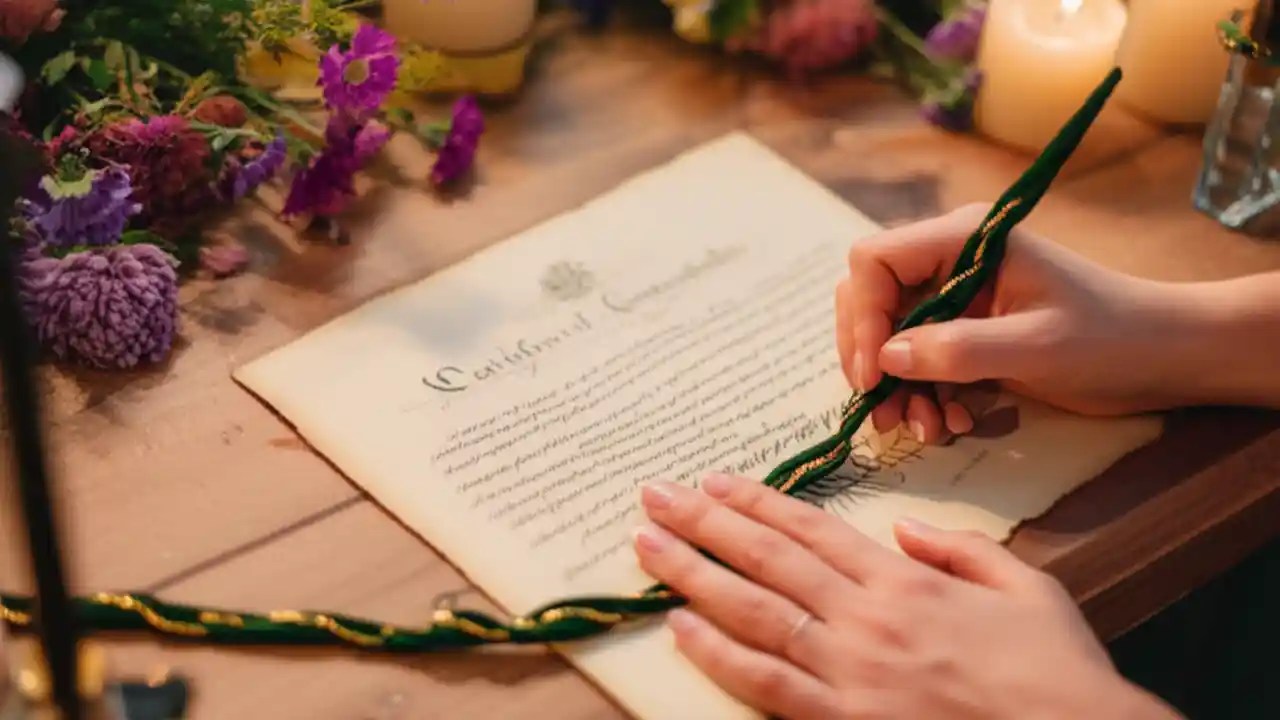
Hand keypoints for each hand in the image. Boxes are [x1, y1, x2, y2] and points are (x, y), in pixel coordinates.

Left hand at [634, 475, 1180, 719]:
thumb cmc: (1057, 672)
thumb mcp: (1024, 587)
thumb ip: (960, 548)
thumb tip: (904, 526)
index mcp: (905, 580)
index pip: (812, 529)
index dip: (756, 502)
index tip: (712, 481)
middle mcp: (866, 617)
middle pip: (768, 559)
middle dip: (703, 524)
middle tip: (653, 496)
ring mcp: (850, 672)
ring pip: (753, 613)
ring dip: (692, 576)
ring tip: (645, 548)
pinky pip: (767, 684)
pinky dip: (717, 656)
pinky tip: (678, 629)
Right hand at [835, 204, 1200, 442]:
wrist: (1163, 358)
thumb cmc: (1109, 339)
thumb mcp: (1034, 346)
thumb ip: (957, 348)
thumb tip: (887, 359)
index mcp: (965, 239)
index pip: (875, 261)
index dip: (862, 315)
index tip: (874, 374)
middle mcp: (952, 259)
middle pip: (871, 297)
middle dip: (870, 357)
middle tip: (883, 410)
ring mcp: (958, 295)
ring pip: (891, 335)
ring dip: (899, 387)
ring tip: (925, 429)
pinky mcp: (968, 329)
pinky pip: (920, 359)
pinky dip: (924, 394)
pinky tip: (951, 423)